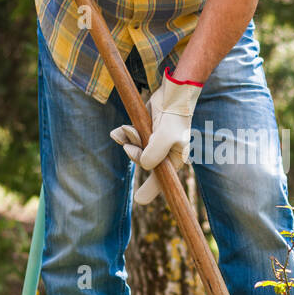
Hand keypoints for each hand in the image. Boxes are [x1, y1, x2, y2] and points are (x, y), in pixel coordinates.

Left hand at [110, 69, 201, 204]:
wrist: (172, 94)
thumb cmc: (174, 116)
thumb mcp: (165, 136)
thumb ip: (153, 153)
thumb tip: (143, 166)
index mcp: (173, 160)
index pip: (161, 181)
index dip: (150, 191)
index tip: (139, 200)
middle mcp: (162, 155)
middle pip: (141, 163)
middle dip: (134, 151)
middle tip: (133, 136)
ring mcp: (151, 145)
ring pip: (133, 150)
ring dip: (128, 139)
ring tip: (130, 128)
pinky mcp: (143, 133)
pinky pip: (128, 139)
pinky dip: (122, 134)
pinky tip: (119, 131)